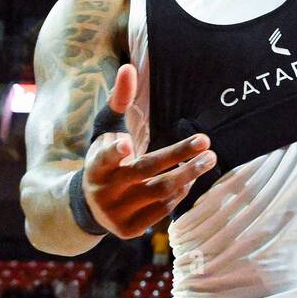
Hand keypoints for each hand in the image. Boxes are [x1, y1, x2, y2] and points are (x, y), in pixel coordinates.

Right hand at [82, 63, 216, 237]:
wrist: (87, 206)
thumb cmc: (104, 157)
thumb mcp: (106, 129)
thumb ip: (119, 100)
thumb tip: (128, 67)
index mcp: (94, 164)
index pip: (103, 157)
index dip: (114, 152)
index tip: (126, 144)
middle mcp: (103, 191)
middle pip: (145, 171)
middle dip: (178, 156)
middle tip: (206, 142)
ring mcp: (115, 213)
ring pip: (158, 193)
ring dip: (187, 175)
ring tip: (208, 159)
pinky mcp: (128, 230)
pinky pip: (161, 211)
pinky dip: (177, 194)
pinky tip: (189, 179)